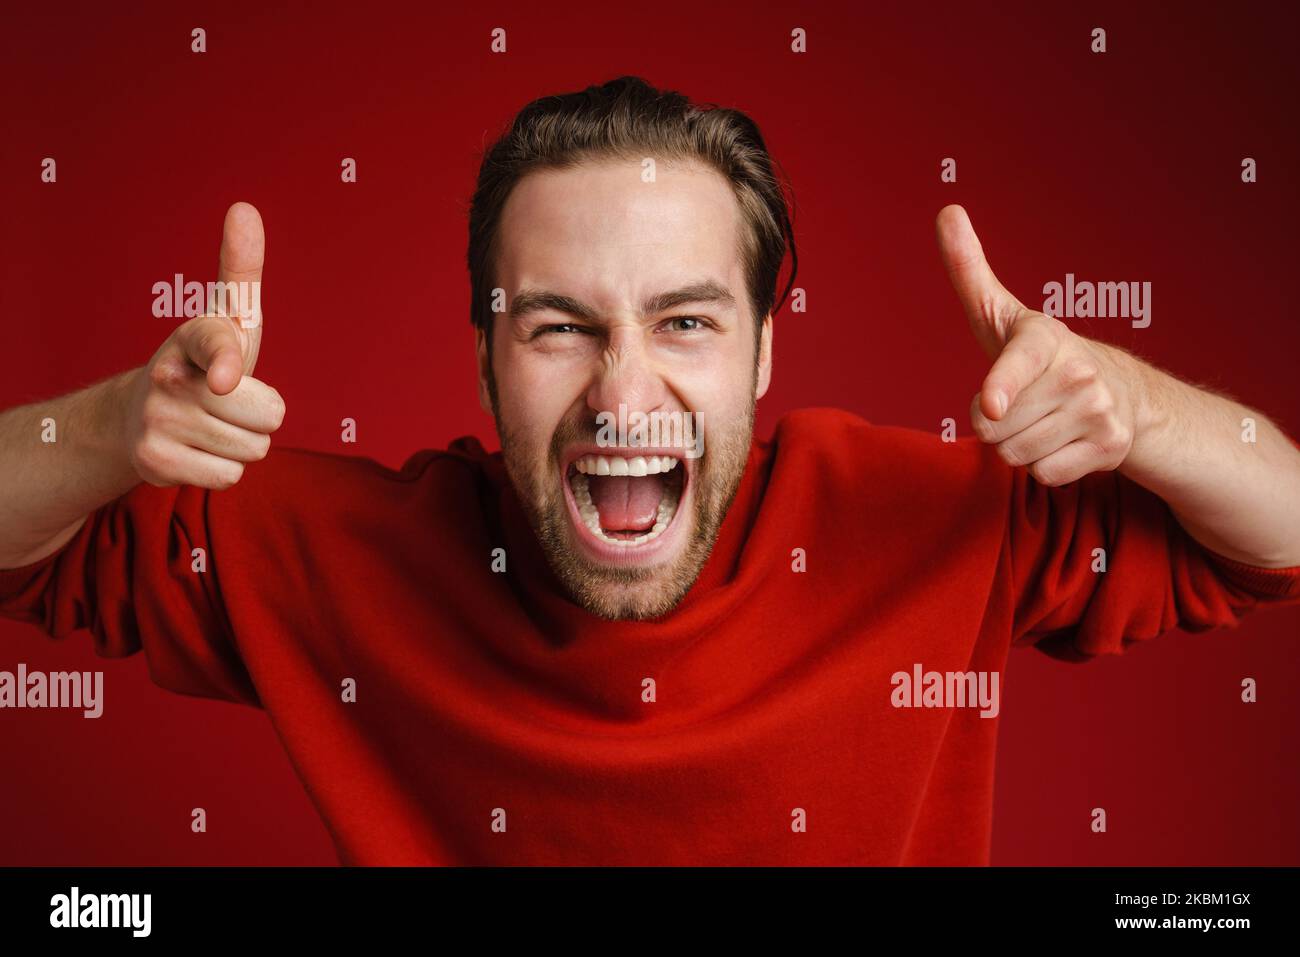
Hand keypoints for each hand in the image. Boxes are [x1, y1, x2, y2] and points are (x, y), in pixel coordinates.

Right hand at [123, 202, 284, 488]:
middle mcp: (169, 377)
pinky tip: (197, 450)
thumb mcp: (229, 320)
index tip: (226, 378)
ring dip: (243, 444)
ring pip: (252, 451)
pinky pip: (230, 478)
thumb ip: (242, 270)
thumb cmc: (205, 363)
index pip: (219, 348)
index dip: (226, 366)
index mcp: (194, 337)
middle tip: (229, 402)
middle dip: (261, 416)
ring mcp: (157, 422)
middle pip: (268, 416)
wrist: (142, 415)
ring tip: (213, 424)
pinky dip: (222, 470)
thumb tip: (244, 209)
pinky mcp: (154, 464)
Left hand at [935, 204, 1139, 486]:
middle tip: (1018, 403)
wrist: (1121, 394)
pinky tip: (1061, 441)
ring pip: (1016, 454)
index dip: (1002, 387)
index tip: (990, 404)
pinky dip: (1044, 466)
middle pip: (994, 428)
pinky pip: (1044, 475)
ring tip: (1040, 420)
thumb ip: (970, 270)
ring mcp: (1099, 410)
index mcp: (1043, 338)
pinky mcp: (1111, 448)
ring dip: (1017, 446)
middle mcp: (1077, 371)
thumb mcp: (1002, 314)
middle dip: (994, 425)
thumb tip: (947, 210)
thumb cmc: (1039, 354)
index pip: (1018, 363)